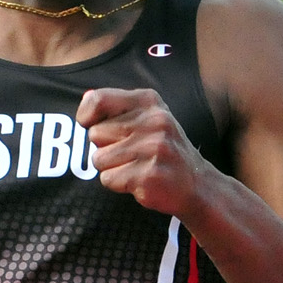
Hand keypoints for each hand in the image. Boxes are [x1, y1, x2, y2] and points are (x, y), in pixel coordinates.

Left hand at [77, 88, 209, 215]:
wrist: (196, 183)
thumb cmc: (163, 149)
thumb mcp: (147, 117)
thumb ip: (115, 106)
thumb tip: (86, 98)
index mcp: (149, 101)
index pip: (99, 99)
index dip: (86, 115)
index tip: (89, 125)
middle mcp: (153, 120)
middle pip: (95, 134)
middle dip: (104, 147)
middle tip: (129, 153)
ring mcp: (152, 148)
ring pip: (98, 159)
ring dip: (111, 168)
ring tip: (135, 166)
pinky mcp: (148, 175)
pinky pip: (108, 179)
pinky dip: (118, 184)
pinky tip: (138, 180)